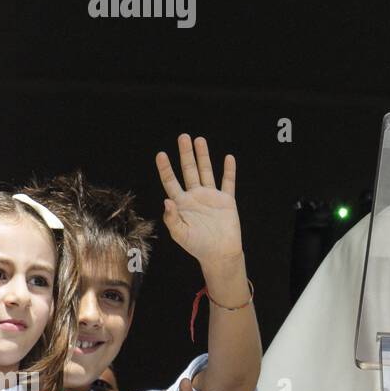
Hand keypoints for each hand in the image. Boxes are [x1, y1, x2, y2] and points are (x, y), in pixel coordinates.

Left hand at [155, 134, 242, 272]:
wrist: (220, 254)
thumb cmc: (197, 246)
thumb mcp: (180, 234)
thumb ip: (172, 218)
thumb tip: (167, 201)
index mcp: (181, 203)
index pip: (171, 182)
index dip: (166, 168)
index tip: (161, 155)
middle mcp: (195, 196)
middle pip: (189, 170)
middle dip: (186, 154)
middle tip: (183, 136)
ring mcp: (211, 197)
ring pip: (206, 172)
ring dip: (203, 156)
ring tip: (200, 140)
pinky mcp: (227, 201)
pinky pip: (228, 183)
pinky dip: (229, 170)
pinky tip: (228, 158)